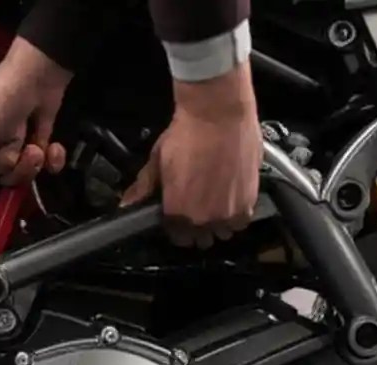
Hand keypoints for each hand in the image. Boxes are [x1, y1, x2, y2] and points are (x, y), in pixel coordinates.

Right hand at [0, 37, 72, 205]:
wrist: (39, 75)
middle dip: (3, 166)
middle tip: (11, 148)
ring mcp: (7, 143)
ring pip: (15, 174)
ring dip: (29, 163)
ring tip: (34, 146)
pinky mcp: (34, 142)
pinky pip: (42, 168)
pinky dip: (50, 160)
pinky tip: (50, 148)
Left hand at [120, 64, 262, 247]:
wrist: (218, 113)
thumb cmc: (188, 133)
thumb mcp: (158, 160)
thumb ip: (144, 187)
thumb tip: (127, 203)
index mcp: (178, 212)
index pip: (178, 238)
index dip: (177, 229)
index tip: (179, 219)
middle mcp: (204, 218)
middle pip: (201, 240)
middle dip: (198, 229)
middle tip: (198, 209)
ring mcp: (228, 212)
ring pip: (223, 233)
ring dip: (219, 224)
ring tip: (216, 205)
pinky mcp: (249, 200)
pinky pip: (242, 221)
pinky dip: (237, 215)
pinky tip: (231, 199)